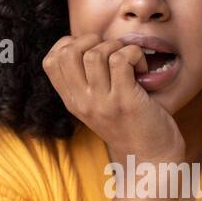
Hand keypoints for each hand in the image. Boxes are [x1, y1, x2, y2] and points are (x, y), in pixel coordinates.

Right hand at [41, 33, 184, 164]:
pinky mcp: (125, 101)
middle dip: (92, 40)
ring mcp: (102, 103)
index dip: (70, 44)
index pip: (50, 61)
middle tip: (111, 51)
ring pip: (95, 54)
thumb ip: (87, 83)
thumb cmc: (130, 127)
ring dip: (116, 47)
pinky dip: (134, 54)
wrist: (151, 160)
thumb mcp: (98, 107)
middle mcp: (82, 102)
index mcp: (73, 101)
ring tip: (129, 61)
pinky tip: (141, 68)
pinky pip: (121, 60)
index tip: (92, 50)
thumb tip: (89, 44)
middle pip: (69, 52)